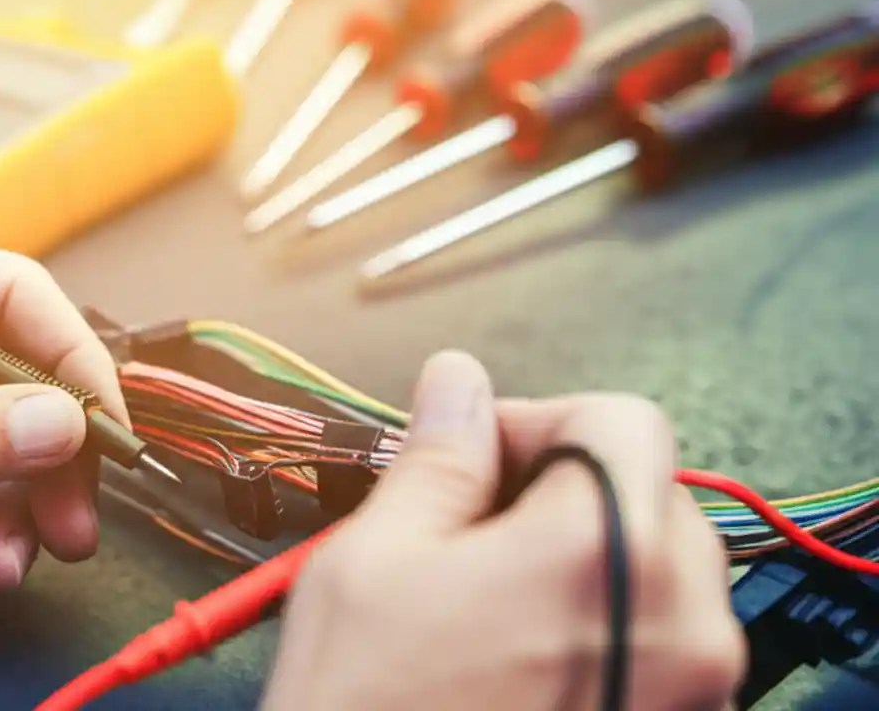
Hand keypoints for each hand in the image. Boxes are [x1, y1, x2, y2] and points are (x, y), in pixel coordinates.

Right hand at [263, 353, 744, 709]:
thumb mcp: (374, 560)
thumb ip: (435, 456)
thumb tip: (456, 386)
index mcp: (602, 553)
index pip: (620, 419)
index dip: (537, 419)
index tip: (478, 454)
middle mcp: (679, 624)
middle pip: (648, 490)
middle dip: (559, 489)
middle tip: (469, 525)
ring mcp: (690, 691)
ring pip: (660, 568)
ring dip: (581, 557)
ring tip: (486, 598)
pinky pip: (664, 641)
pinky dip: (601, 621)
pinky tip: (516, 650)